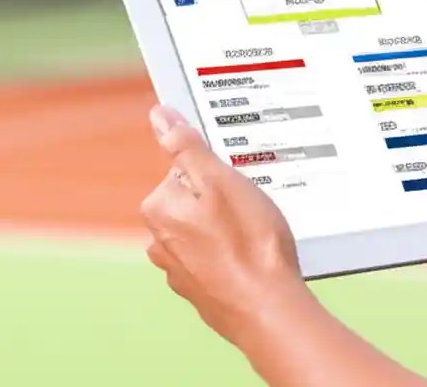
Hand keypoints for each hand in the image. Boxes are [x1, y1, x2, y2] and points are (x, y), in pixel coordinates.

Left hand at [140, 106, 305, 347]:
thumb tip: (160, 116)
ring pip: (206, 232)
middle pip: (194, 201)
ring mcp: (178, 270)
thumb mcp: (220, 179)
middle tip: (250, 214)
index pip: (186, 170)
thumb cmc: (249, 244)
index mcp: (158, 208)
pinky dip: (233, 258)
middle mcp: (158, 241)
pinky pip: (216, 260)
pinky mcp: (199, 291)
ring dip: (229, 232)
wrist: (268, 309)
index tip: (238, 189)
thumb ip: (186, 146)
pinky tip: (253, 262)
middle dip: (223, 203)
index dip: (218, 175)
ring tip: (255, 240)